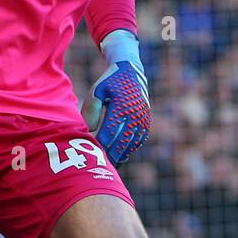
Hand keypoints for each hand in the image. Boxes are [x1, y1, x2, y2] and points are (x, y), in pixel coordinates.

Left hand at [81, 30, 150, 165]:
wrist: (131, 71)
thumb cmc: (109, 82)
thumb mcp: (97, 90)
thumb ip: (92, 108)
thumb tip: (91, 129)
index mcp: (121, 107)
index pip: (109, 133)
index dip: (99, 146)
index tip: (91, 154)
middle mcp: (135, 114)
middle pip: (121, 142)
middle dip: (110, 155)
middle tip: (99, 166)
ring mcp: (142, 119)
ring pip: (131, 143)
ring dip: (121, 154)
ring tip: (109, 165)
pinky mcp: (146, 121)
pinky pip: (138, 140)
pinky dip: (129, 148)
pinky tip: (120, 155)